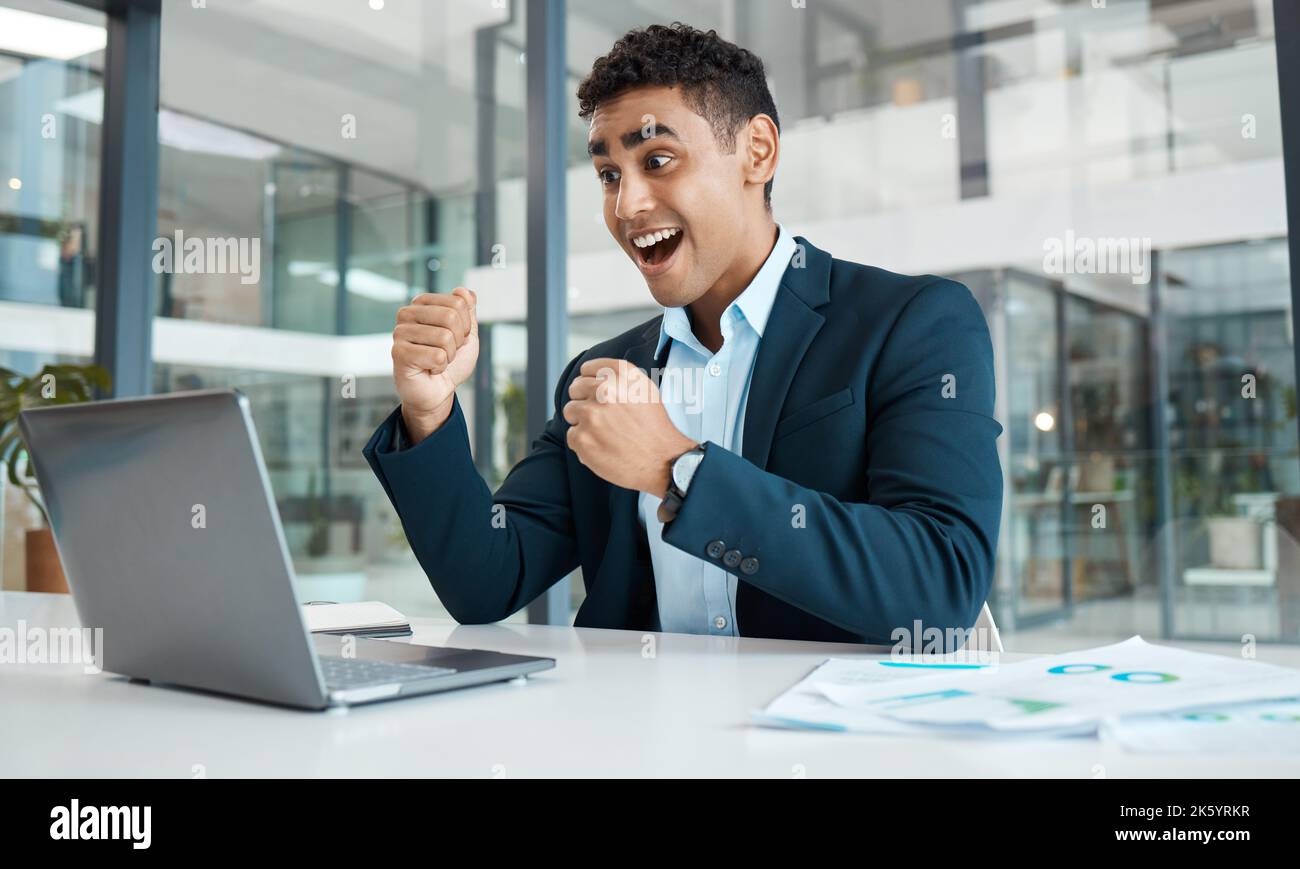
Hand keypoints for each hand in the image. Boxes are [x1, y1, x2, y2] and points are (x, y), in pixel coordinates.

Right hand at [391, 287, 477, 442]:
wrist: (438, 392)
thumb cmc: (450, 363)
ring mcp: (399, 332)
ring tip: (436, 361)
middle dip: (458, 341)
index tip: (457, 339)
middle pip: (451, 316)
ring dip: (449, 356)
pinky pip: (436, 356)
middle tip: (447, 352)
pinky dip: (440, 367)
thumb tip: (464, 291)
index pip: (458, 302)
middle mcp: (407, 313)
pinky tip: (429, 369)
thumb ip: (468, 311)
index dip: (466, 326)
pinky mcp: (398, 353)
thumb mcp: (467, 334)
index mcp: (422, 303)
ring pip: (445, 337)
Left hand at [563, 358, 697, 494]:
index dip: (590, 382)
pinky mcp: (582, 438)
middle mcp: (605, 391)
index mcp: (622, 376)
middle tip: (602, 417)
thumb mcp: (646, 390)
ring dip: (583, 422)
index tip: (596, 393)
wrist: (664, 461)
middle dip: (584, 401)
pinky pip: (572, 435)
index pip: (587, 369)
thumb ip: (620, 378)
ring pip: (570, 411)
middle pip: (575, 388)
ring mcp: (591, 415)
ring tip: (604, 433)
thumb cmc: (655, 429)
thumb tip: (594, 375)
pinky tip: (602, 447)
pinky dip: (584, 443)